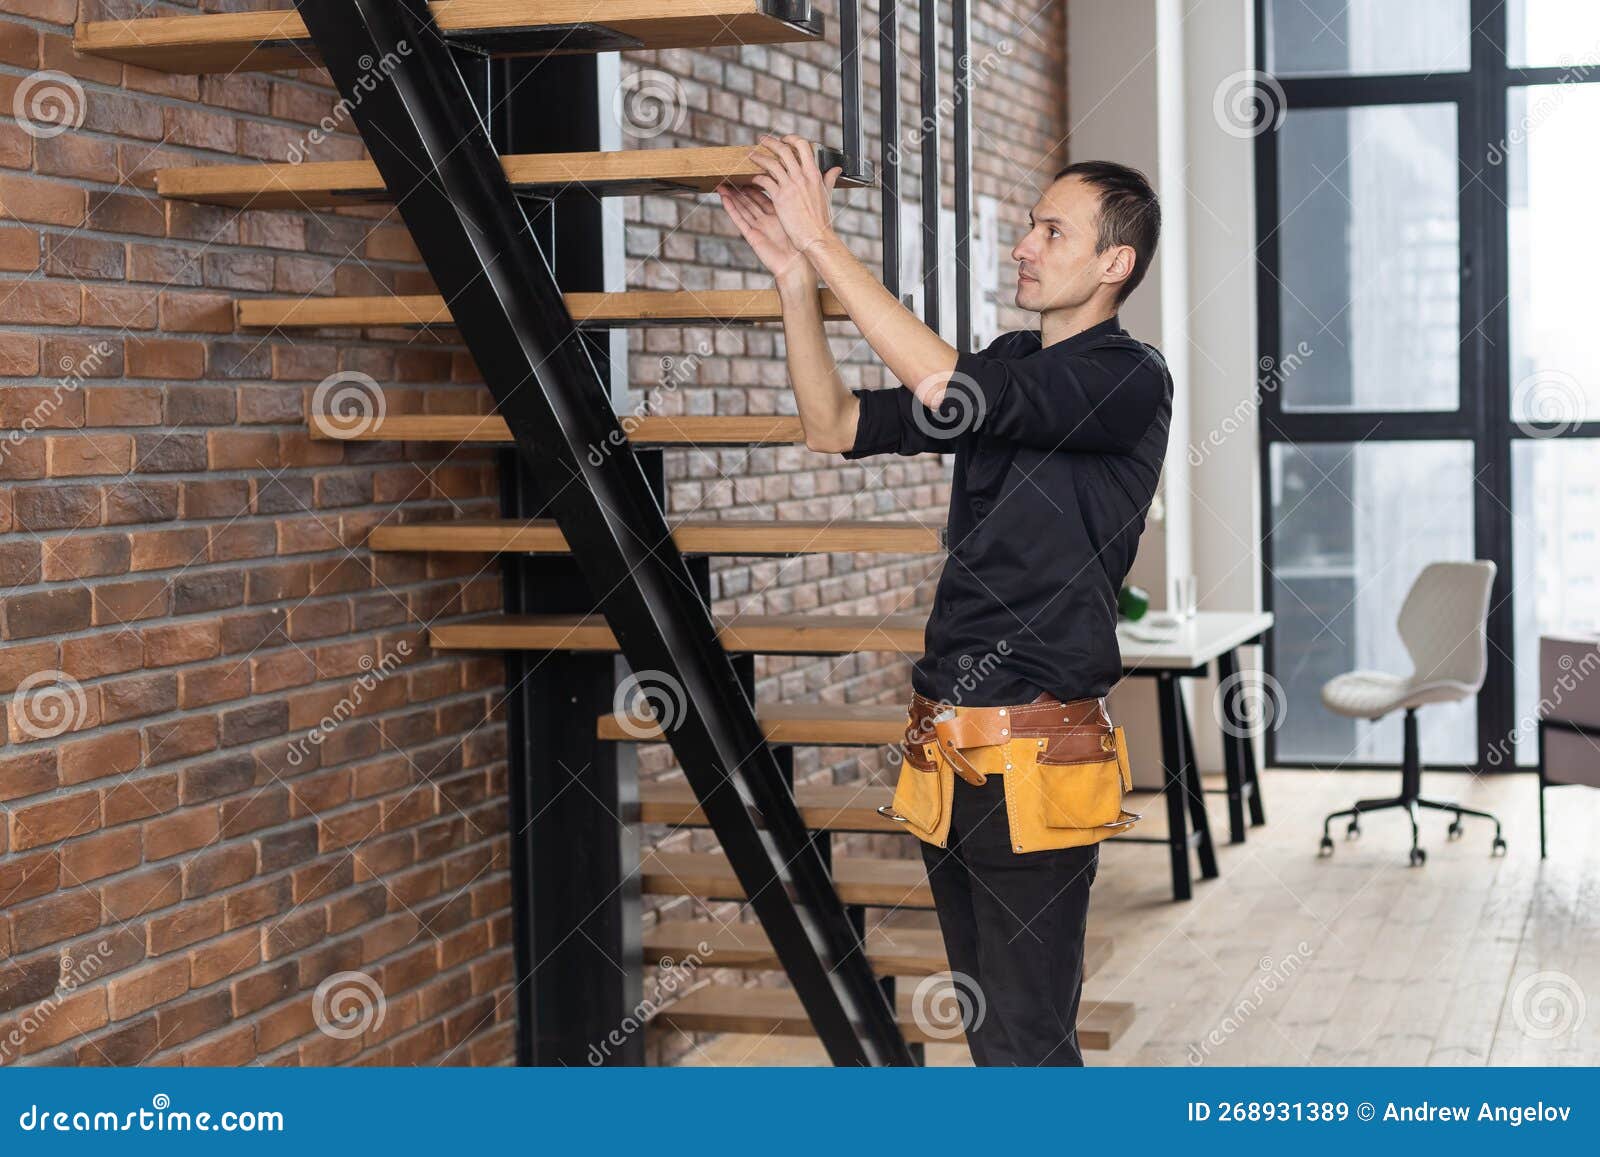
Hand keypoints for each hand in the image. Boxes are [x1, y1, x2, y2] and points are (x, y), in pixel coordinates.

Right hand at [717, 182, 810, 286]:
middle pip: (750, 202)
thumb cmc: (802, 245)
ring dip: (732, 198)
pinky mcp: (752, 237)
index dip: (755, 185)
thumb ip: (795, 201)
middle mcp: (766, 221)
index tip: (748, 172)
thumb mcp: (799, 217)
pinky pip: (740, 221)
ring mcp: (758, 229)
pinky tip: (724, 199)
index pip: (763, 197)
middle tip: (730, 176)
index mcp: (778, 216)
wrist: (798, 266)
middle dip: (740, 190)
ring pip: (742, 209)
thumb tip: (800, 182)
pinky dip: (731, 210)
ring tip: (722, 185)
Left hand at [747, 134, 841, 255]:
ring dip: (759, 157)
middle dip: (771, 142)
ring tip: (751, 155)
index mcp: (814, 174)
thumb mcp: (827, 195)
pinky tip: (754, 179)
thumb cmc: (822, 220)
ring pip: (771, 163)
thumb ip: (829, 179)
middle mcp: (802, 177)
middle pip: (784, 150)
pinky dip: (758, 177)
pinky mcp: (780, 198)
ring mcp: (790, 186)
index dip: (792, 139)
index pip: (803, 146)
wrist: (816, 237)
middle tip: (762, 140)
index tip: (784, 139)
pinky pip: (765, 181)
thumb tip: (837, 169)